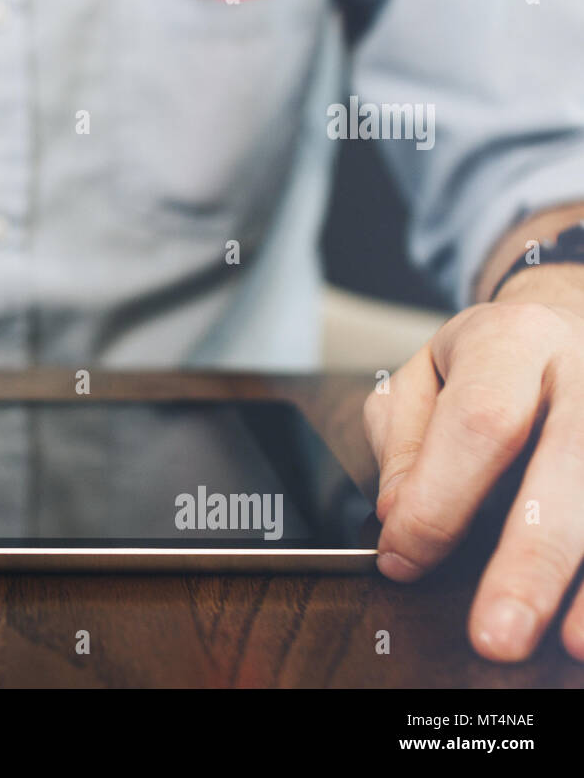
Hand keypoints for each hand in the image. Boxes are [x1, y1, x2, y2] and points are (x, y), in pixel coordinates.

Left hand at [363, 264, 583, 661]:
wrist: (574, 319)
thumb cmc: (491, 362)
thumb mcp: (423, 377)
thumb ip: (402, 442)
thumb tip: (399, 516)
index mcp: (512, 341)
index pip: (479, 422)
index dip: (441, 499)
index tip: (403, 560)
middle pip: (571, 463)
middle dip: (533, 558)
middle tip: (496, 634)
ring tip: (572, 646)